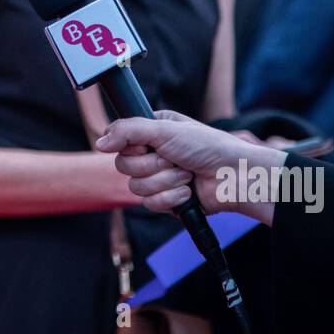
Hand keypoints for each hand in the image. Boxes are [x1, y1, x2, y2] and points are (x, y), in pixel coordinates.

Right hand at [95, 110, 286, 224]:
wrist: (234, 177)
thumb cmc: (208, 147)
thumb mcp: (165, 130)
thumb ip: (129, 131)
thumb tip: (99, 142)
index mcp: (150, 131)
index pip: (118, 141)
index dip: (131, 146)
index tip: (148, 144)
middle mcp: (152, 153)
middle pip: (124, 167)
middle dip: (152, 165)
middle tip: (174, 159)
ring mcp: (158, 178)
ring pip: (136, 188)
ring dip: (165, 182)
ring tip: (186, 175)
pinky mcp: (166, 200)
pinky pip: (150, 204)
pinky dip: (171, 198)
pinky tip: (188, 191)